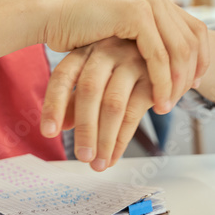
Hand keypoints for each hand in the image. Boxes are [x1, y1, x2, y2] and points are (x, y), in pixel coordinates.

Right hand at [40, 0, 208, 114]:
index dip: (202, 59)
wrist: (51, 14)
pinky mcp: (136, 14)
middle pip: (193, 41)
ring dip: (178, 83)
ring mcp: (148, 2)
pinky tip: (158, 102)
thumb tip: (166, 64)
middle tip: (185, 100)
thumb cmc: (80, 28)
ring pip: (179, 51)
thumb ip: (145, 41)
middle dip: (191, 74)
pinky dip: (162, 82)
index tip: (196, 84)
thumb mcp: (121, 34)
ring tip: (168, 107)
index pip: (195, 30)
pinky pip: (159, 56)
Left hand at [40, 37, 157, 170]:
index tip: (49, 132)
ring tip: (99, 164)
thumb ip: (78, 97)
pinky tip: (116, 155)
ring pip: (113, 105)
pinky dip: (124, 137)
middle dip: (84, 129)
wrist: (165, 50)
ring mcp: (131, 62)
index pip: (62, 77)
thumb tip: (62, 126)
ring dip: (105, 140)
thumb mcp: (96, 75)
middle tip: (81, 157)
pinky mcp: (154, 76)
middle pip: (89, 92)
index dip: (54, 105)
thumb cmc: (122, 65)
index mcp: (84, 52)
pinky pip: (135, 110)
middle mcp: (106, 53)